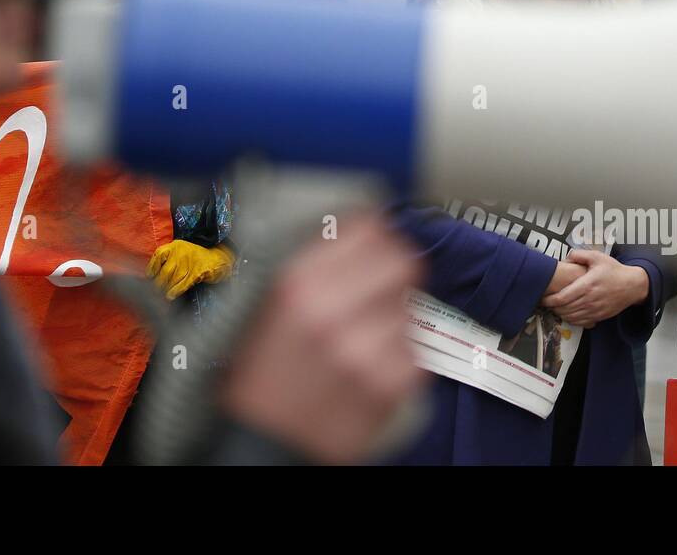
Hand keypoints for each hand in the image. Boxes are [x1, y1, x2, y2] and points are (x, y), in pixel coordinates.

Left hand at [146, 240, 234, 299]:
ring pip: (173, 279)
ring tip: (162, 295)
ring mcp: (190, 262)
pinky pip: (183, 284)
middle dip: (158, 283)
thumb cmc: (196, 257)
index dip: (152, 267)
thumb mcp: (181, 251)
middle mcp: (181, 252)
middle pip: (165, 271)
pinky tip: (170, 296)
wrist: (218, 258)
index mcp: (175, 245)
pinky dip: (175, 291)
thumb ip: (168, 258)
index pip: (158, 255)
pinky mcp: (197, 272)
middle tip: (154, 291)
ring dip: (166, 289)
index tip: (149, 276)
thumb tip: (153, 274)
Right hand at [220, 214, 424, 463]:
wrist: (264, 447)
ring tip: (366, 332)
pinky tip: (370, 363)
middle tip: (382, 282)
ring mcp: (368, 347)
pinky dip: (398, 352)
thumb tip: (360, 229)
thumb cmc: (263, 377)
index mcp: (299, 284)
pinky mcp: (392, 382)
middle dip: (395, 267)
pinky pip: (414, 347)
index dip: (375, 232)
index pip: (367, 228)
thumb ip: (315, 265)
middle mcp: (335, 309)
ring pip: (410, 305)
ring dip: (394, 313)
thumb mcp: (270, 306)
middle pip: (403, 260)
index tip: (374, 240)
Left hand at [541, 249, 648, 327]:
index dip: (549, 300)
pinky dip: (571, 320)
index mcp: (587, 285)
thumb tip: (564, 259)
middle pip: (564, 309)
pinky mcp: (600, 316)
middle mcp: (590, 300)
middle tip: (546, 302)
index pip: (562, 298)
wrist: (633, 285)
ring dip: (560, 314)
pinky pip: (581, 322)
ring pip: (571, 317)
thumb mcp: (597, 256)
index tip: (542, 298)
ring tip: (555, 307)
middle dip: (552, 307)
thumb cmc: (613, 270)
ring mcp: (595, 310)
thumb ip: (579, 255)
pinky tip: (568, 313)